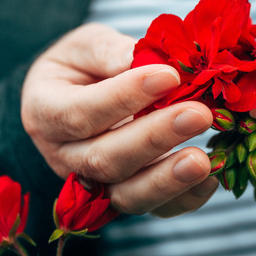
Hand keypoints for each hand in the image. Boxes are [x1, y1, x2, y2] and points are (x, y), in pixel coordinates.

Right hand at [21, 23, 217, 216]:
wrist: (80, 99)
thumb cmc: (83, 66)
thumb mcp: (86, 46)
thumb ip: (111, 52)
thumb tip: (146, 61)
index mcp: (44, 112)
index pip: (79, 113)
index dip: (124, 97)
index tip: (169, 76)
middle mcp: (64, 157)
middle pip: (105, 159)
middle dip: (155, 138)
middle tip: (199, 114)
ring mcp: (94, 186)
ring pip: (127, 194)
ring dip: (168, 179)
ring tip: (204, 160)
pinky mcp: (127, 198)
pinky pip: (155, 209)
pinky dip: (185, 198)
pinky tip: (211, 177)